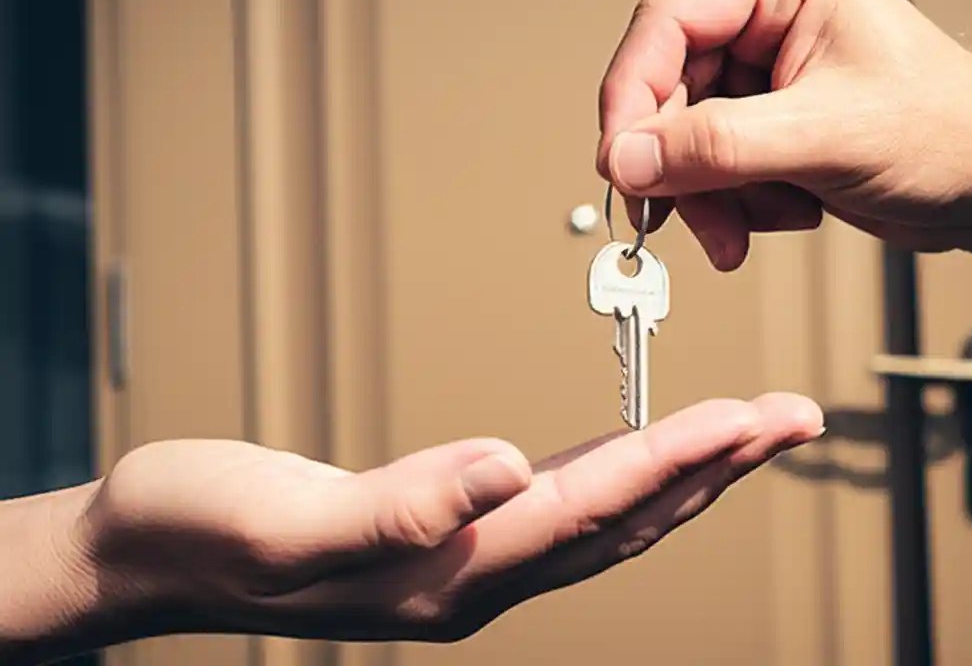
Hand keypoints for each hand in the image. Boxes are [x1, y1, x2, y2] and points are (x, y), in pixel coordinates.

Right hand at [6, 394, 820, 661]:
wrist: (149, 555)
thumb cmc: (203, 533)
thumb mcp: (282, 524)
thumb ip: (398, 509)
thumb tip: (506, 469)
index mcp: (447, 576)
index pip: (587, 511)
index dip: (671, 461)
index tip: (745, 419)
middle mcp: (477, 577)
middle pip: (627, 520)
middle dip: (718, 469)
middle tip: (796, 419)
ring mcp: (470, 562)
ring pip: (611, 515)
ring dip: (691, 471)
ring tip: (755, 428)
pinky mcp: (455, 533)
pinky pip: (569, 505)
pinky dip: (628, 472)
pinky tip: (654, 449)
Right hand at [597, 0, 971, 267]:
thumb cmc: (952, 132)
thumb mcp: (827, 134)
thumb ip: (719, 145)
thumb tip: (632, 156)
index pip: (669, 23)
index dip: (632, 92)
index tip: (621, 156)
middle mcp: (768, 27)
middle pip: (667, 88)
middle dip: (677, 163)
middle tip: (675, 210)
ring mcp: (767, 83)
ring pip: (684, 140)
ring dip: (711, 197)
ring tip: (751, 226)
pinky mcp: (771, 133)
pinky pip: (714, 171)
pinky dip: (736, 209)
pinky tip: (787, 214)